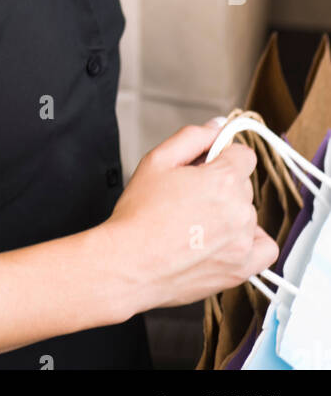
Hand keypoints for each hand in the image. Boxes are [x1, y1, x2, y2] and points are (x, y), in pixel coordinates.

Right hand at [105, 120, 279, 313]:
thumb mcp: (157, 160)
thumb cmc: (139, 214)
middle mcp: (240, 210)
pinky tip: (225, 240)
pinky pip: (265, 248)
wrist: (129, 264)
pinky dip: (250, 241)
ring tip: (196, 224)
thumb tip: (218, 126)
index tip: (204, 166)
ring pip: (247, 214)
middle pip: (243, 184)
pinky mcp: (241, 269)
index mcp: (223, 179)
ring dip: (229, 213)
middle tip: (188, 196)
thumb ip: (193, 137)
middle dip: (220, 184)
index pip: (243, 155)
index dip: (221, 156)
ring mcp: (243, 242)